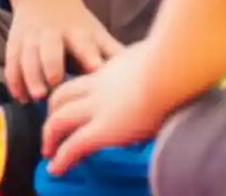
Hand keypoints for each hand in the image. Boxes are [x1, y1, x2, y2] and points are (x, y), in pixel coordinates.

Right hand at [5, 0, 123, 101]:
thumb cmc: (78, 25)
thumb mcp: (96, 35)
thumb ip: (113, 54)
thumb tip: (148, 71)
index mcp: (77, 32)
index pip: (83, 43)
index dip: (87, 55)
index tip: (94, 69)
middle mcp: (53, 34)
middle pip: (50, 48)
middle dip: (50, 64)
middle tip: (53, 85)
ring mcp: (32, 38)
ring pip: (27, 56)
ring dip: (30, 76)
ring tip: (34, 96)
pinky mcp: (15, 43)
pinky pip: (11, 62)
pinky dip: (14, 80)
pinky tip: (19, 97)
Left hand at [41, 42, 172, 175]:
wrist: (171, 69)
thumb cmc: (176, 61)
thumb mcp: (160, 56)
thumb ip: (157, 62)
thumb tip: (175, 67)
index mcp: (113, 69)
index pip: (85, 80)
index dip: (74, 93)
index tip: (75, 106)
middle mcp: (99, 86)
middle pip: (62, 95)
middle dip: (53, 112)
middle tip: (53, 129)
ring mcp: (98, 107)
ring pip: (59, 120)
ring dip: (50, 136)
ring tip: (49, 151)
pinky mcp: (103, 129)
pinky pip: (73, 145)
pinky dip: (61, 159)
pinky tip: (56, 169)